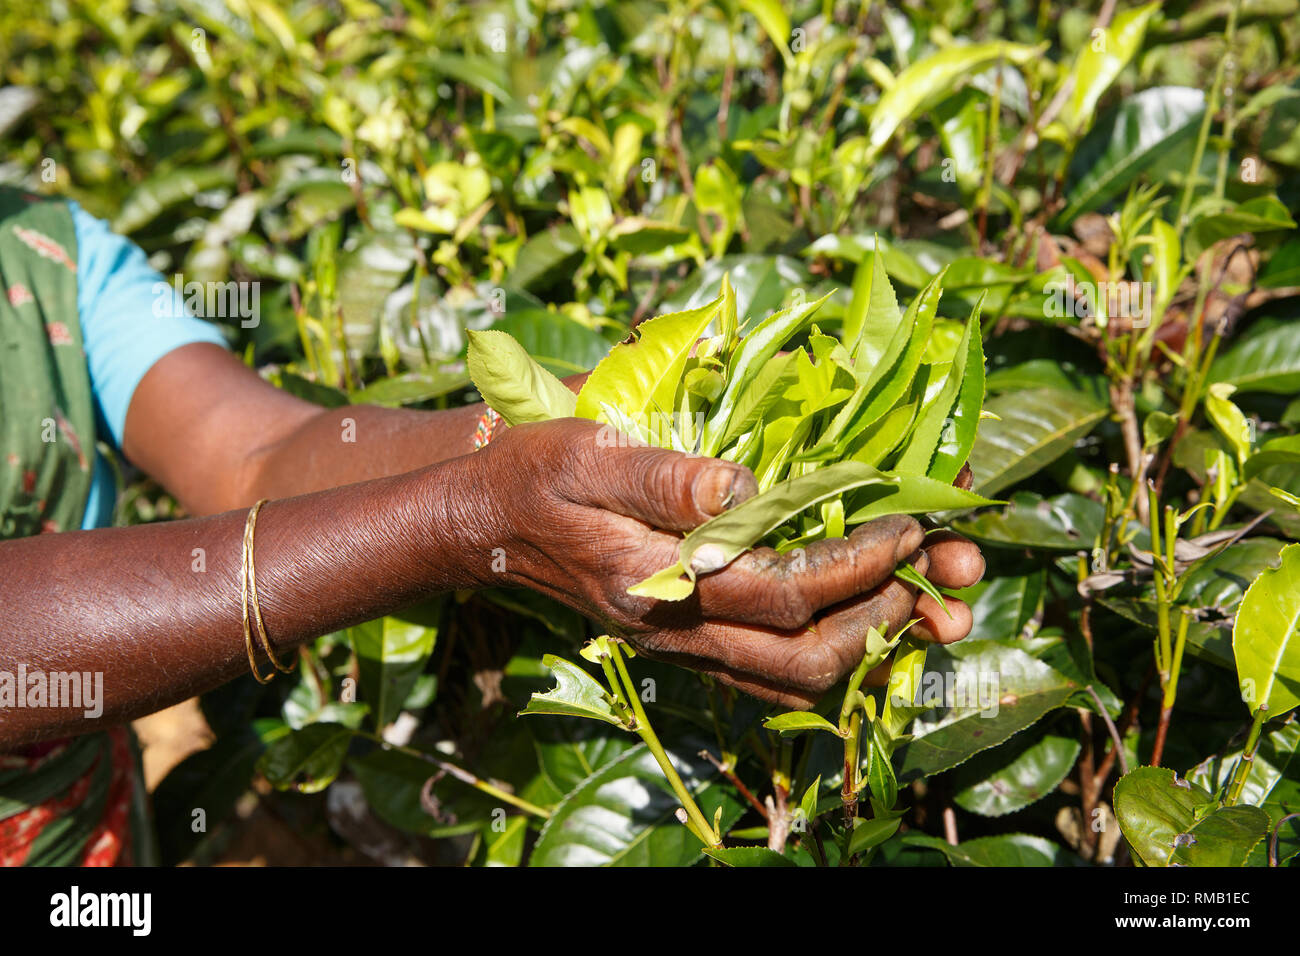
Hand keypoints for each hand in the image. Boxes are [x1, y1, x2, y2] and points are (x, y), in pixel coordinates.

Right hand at [464, 418, 983, 707]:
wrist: (478, 526)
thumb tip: (745, 488)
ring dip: (864, 644)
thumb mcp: (588, 452)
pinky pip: (765, 672)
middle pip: (803, 659)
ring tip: (916, 600)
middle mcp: (674, 630)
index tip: (909, 525)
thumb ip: (665, 477)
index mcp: (656, 583)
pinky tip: (853, 618)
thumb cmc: (531, 476)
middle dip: (884, 617)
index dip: (858, 563)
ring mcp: (677, 645)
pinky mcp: (678, 642)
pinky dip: (824, 652)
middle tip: (934, 571)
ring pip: (789, 679)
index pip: (783, 590)